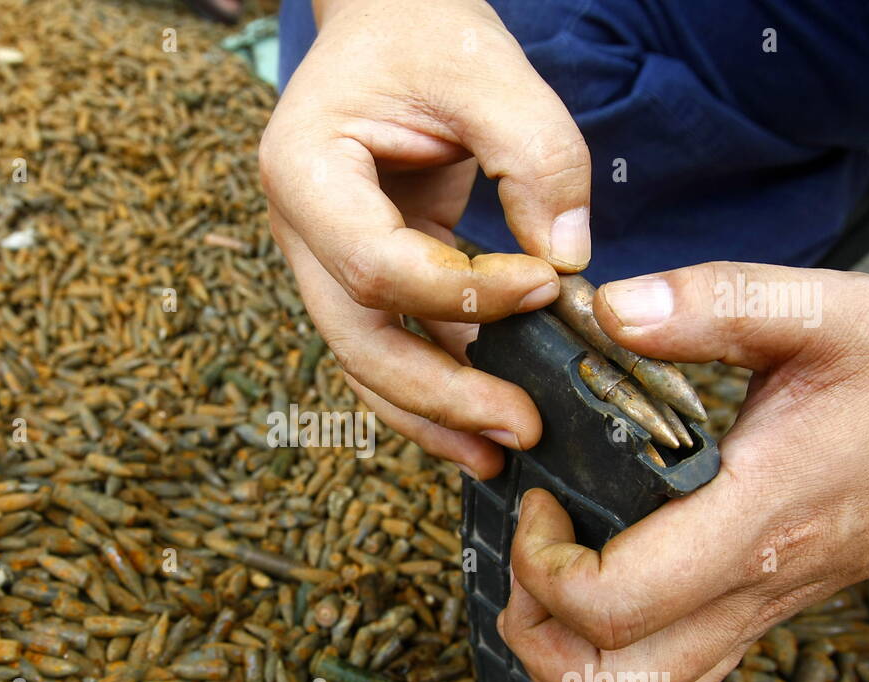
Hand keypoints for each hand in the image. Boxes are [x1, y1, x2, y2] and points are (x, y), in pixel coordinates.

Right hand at [259, 0, 591, 478]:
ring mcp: (324, 261)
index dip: (465, 295)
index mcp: (305, 171)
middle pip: (358, 340)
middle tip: (520, 427)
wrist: (389, 25)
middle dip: (440, 395)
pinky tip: (483, 422)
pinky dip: (435, 388)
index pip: (379, 267)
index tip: (546, 287)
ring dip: (433, 414)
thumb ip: (536, 157)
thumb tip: (568, 264)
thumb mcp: (488, 70)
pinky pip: (392, 345)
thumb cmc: (424, 34)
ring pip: (366, 362)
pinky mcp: (362, 276)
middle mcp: (300, 231)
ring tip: (501, 451)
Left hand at [499, 262, 868, 681]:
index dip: (543, 566)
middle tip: (528, 549)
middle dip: (535, 630)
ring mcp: (754, 613)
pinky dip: (609, 665)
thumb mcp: (826, 311)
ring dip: (564, 660)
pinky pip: (670, 681)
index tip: (539, 499)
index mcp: (752, 520)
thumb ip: (717, 302)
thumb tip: (614, 310)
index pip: (615, 602)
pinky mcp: (757, 613)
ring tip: (543, 582)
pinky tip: (591, 601)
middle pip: (610, 679)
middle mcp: (748, 587)